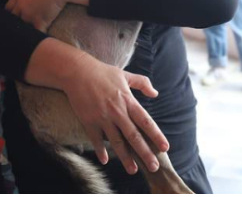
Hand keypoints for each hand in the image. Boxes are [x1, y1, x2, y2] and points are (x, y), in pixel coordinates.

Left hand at [7, 0, 88, 31]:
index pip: (9, 6)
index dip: (11, 11)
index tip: (12, 14)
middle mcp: (22, 7)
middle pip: (14, 18)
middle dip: (16, 21)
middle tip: (19, 25)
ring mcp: (30, 16)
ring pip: (23, 26)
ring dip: (26, 29)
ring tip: (27, 35)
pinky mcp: (41, 22)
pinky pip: (37, 32)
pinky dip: (39, 35)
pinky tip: (40, 39)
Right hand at [61, 55, 167, 174]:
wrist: (76, 71)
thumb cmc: (101, 72)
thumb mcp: (124, 74)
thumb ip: (142, 83)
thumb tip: (155, 93)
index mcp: (127, 101)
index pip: (145, 121)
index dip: (156, 135)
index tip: (165, 148)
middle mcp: (117, 111)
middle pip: (134, 136)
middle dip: (145, 153)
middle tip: (154, 167)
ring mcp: (102, 117)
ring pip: (116, 142)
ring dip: (125, 157)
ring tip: (133, 170)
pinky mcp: (88, 120)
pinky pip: (96, 139)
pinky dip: (100, 150)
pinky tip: (105, 160)